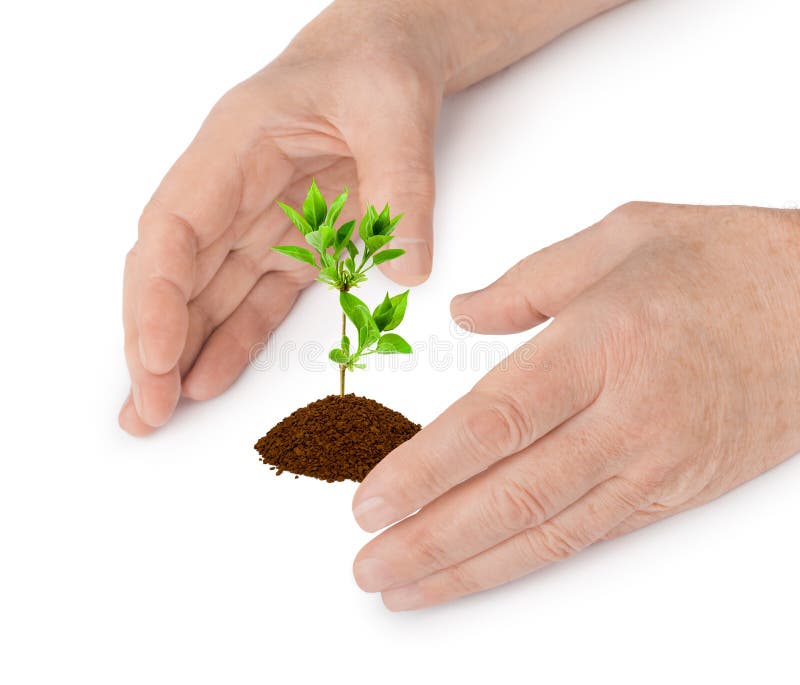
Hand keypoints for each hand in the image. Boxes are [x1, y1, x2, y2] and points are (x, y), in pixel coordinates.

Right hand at [119, 3, 441, 433]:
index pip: (176, 227)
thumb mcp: (395, 110)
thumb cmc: (373, 70)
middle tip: (146, 411)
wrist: (382, 64)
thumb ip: (403, 185)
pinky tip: (209, 381)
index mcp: (236, 146)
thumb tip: (408, 272)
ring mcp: (259, 222)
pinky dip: (234, 342)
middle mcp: (232, 191)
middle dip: (154, 344)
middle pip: (174, 272)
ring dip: (181, 355)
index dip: (157, 294)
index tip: (156, 355)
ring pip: (205, 295)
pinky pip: (255, 300)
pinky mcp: (292, 247)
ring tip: (156, 414)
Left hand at [352, 202, 799, 609]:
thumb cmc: (727, 262)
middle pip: (509, 494)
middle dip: (429, 540)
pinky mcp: (673, 488)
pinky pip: (588, 534)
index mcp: (600, 341)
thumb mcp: (622, 235)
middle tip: (367, 568)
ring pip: (545, 532)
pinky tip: (482, 572)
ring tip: (404, 589)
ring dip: (466, 568)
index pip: (492, 421)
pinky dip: (526, 561)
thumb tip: (465, 315)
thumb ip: (529, 282)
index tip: (371, 502)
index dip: (424, 470)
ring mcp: (652, 462)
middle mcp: (624, 414)